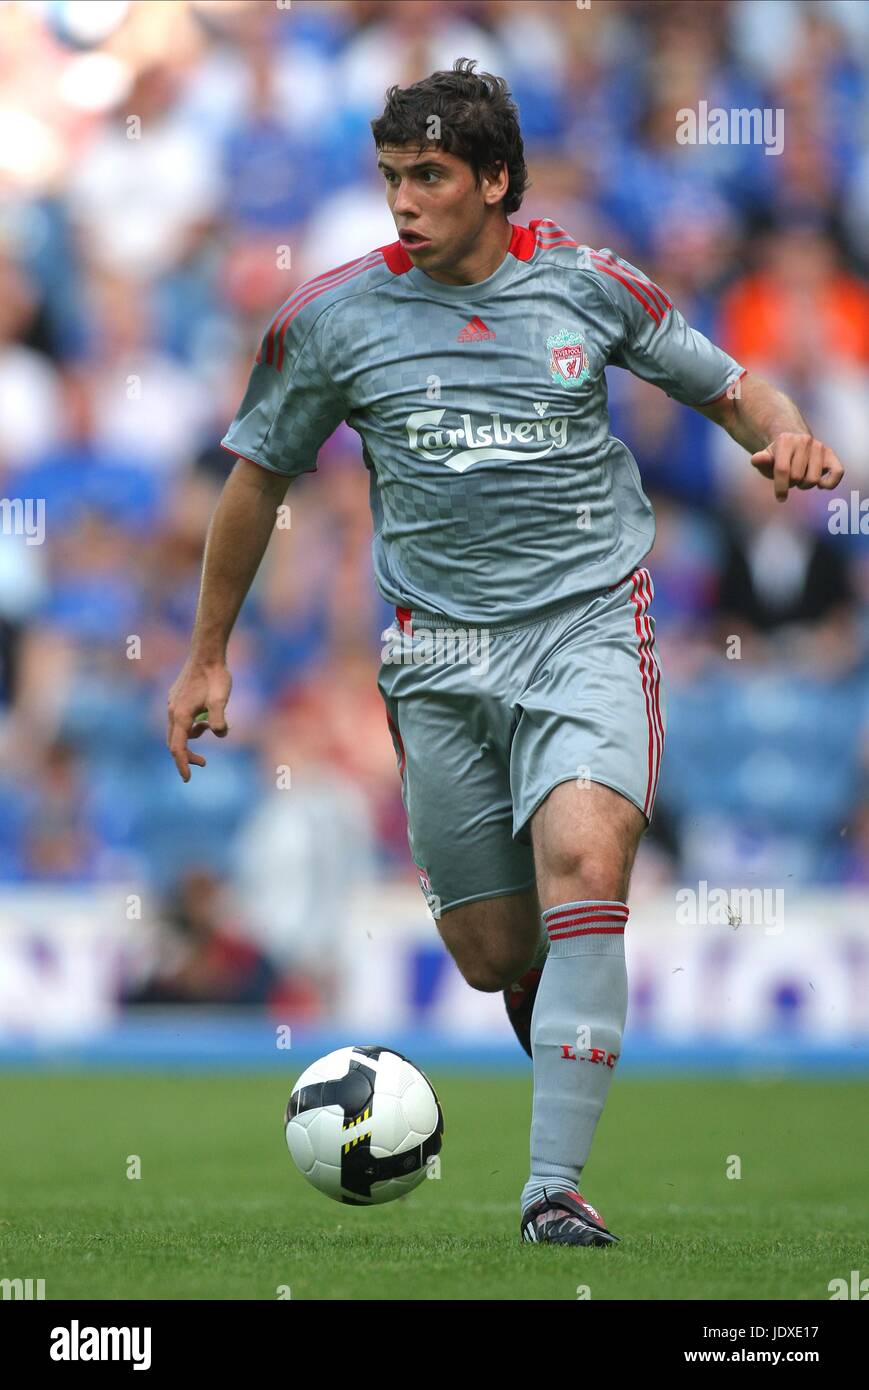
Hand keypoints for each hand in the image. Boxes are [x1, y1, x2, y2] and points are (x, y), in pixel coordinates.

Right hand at [167, 659, 231, 781]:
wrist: (207, 653)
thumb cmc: (215, 676)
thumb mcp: (220, 699)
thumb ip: (218, 718)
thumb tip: (220, 733)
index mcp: (181, 715)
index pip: (178, 748)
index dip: (182, 765)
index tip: (188, 779)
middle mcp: (172, 711)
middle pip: (174, 743)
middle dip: (186, 756)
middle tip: (203, 763)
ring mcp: (172, 704)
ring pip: (177, 731)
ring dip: (191, 738)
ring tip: (210, 728)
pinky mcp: (177, 698)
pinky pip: (180, 720)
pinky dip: (191, 726)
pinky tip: (205, 718)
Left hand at [750, 433, 843, 501]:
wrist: (793, 444)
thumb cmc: (777, 457)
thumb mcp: (765, 459)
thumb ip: (760, 461)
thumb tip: (757, 459)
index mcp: (785, 440)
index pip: (783, 470)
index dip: (780, 488)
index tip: (780, 498)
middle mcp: (804, 440)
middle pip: (797, 477)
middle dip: (792, 484)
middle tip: (790, 480)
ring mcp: (819, 446)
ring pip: (813, 479)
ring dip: (805, 485)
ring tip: (801, 479)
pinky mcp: (830, 454)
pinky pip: (838, 472)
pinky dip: (830, 483)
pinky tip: (821, 485)